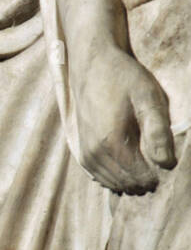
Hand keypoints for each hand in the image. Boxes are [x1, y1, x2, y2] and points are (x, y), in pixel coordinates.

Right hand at [75, 46, 174, 193]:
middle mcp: (94, 154)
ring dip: (131, 180)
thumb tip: (167, 163)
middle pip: (128, 184)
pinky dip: (116, 177)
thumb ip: (158, 132)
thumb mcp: (148, 98)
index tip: (167, 161)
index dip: (159, 175)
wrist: (92, 64)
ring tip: (145, 162)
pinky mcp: (81, 152)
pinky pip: (100, 177)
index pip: (141, 178)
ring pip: (114, 184)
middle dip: (146, 180)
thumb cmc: (123, 78)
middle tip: (158, 160)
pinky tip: (127, 164)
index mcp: (112, 143)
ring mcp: (85, 154)